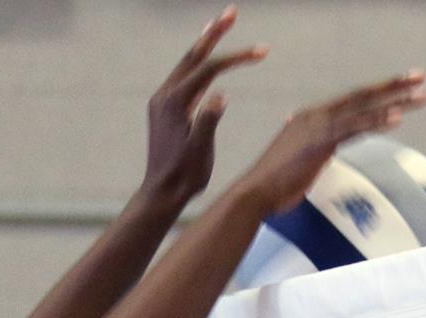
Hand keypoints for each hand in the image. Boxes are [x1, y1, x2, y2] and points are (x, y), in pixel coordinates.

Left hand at [140, 6, 265, 206]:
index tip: (263, 52)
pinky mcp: (164, 110)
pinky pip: (182, 79)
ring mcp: (162, 102)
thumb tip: (220, 94)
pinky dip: (196, 65)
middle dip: (214, 34)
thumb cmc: (185, 174)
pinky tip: (204, 61)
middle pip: (193, 57)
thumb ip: (208, 121)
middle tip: (231, 12)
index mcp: (174, 103)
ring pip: (186, 65)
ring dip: (204, 45)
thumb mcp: (200, 149)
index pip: (209, 70)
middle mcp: (164, 96)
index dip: (236, 58)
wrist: (162, 192)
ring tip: (219, 25)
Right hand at [235, 70, 425, 215]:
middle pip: (361, 96)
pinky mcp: (320, 142)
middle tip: (420, 77)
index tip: (402, 86)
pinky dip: (377, 121)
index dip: (378, 91)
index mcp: (310, 117)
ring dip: (396, 100)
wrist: (255, 193)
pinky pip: (354, 128)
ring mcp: (318, 126)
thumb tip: (327, 148)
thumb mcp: (299, 160)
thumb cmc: (275, 184)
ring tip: (421, 95)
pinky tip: (398, 117)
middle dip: (393, 86)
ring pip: (363, 108)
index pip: (351, 100)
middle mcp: (315, 115)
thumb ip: (316, 149)